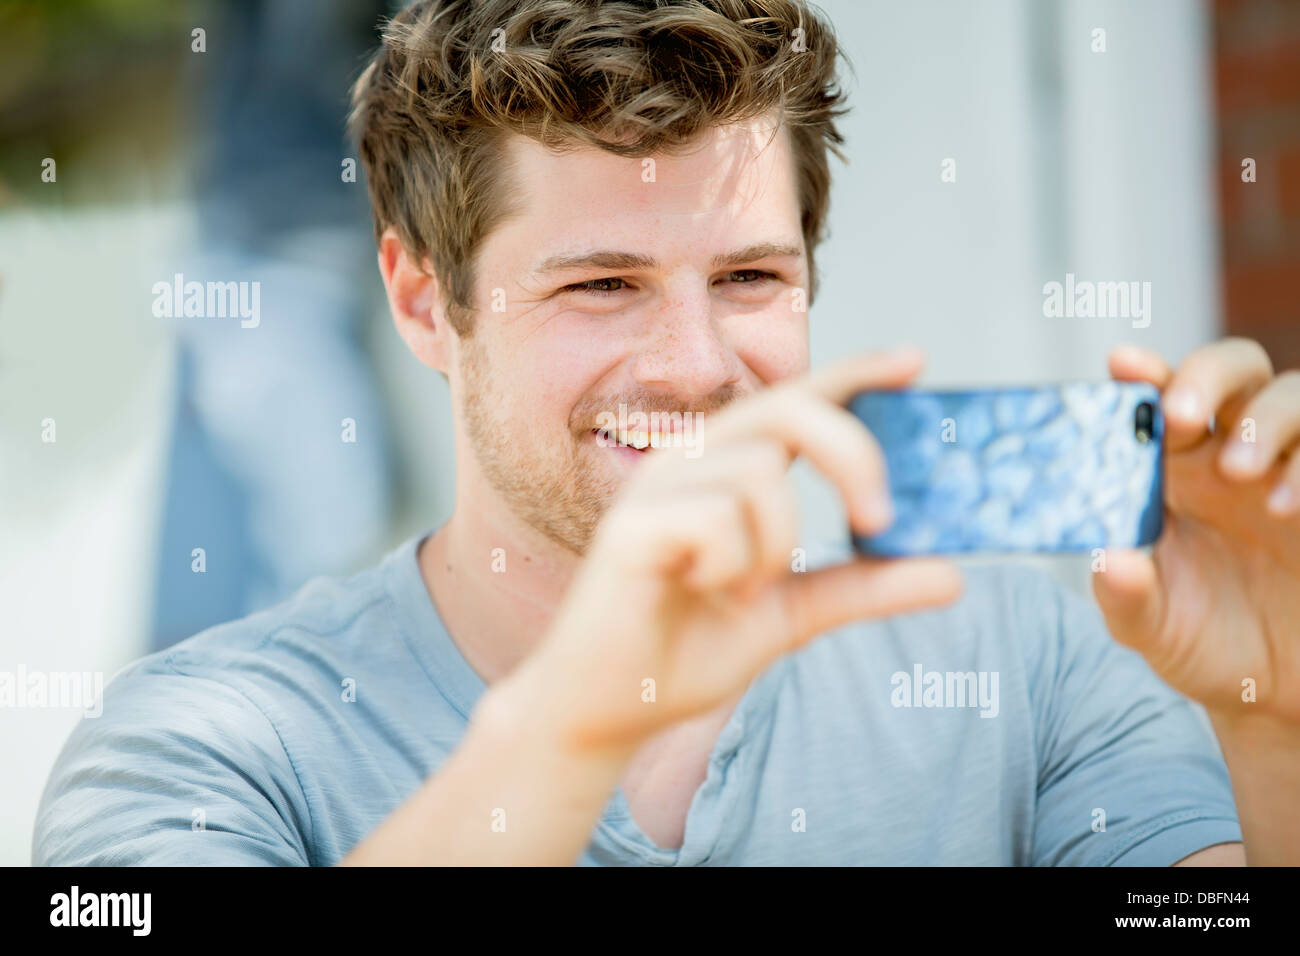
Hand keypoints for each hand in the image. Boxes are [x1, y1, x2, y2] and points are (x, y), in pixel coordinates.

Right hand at [504, 349, 963, 755]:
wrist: (614, 707)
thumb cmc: (690, 645)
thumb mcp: (795, 614)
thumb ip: (864, 586)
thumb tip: (953, 575)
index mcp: (729, 468)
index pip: (798, 400)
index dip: (854, 373)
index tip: (914, 362)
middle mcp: (692, 460)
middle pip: (790, 409)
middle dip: (851, 455)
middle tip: (879, 521)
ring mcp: (656, 487)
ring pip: (759, 475)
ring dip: (774, 547)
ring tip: (742, 592)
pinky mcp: (631, 524)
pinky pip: (715, 520)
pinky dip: (730, 569)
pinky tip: (702, 593)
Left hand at [1093, 338, 1299, 722]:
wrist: (1279, 689)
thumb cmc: (1204, 641)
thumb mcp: (1152, 627)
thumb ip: (1125, 595)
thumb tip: (1108, 559)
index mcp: (1175, 469)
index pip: (1158, 400)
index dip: (1143, 374)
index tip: (1123, 364)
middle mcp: (1236, 453)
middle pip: (1234, 370)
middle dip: (1207, 375)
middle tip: (1179, 414)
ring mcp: (1293, 469)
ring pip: (1295, 395)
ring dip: (1265, 420)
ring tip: (1240, 471)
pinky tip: (1290, 504)